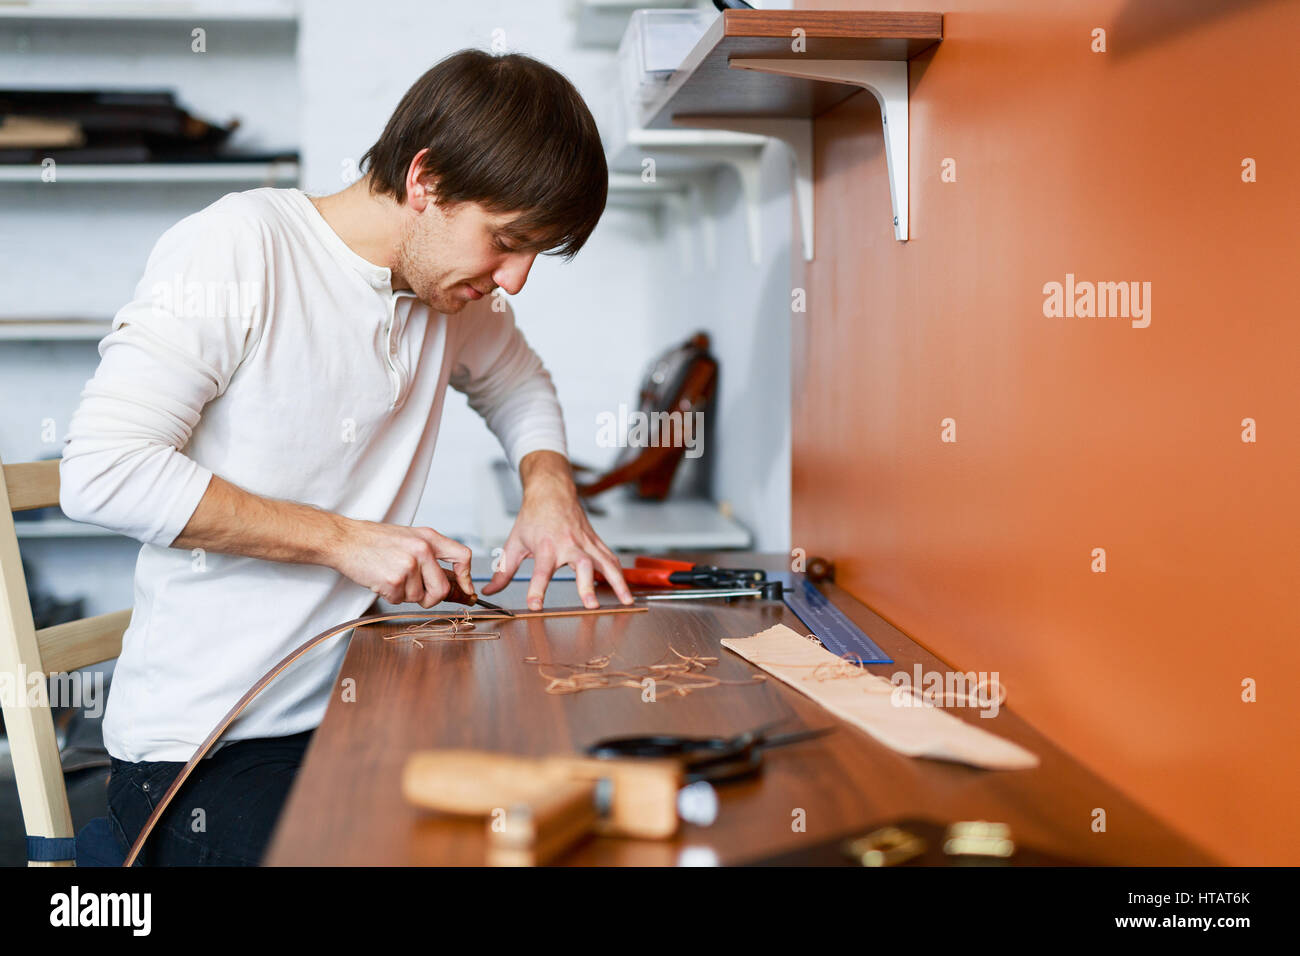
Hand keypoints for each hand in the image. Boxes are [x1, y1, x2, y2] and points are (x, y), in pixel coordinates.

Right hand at [330, 517, 473, 607]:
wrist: (345, 540)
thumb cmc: (375, 540)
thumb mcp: (409, 537)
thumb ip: (430, 554)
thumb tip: (451, 581)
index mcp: (429, 538)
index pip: (462, 556)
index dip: (466, 577)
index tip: (466, 589)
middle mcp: (422, 550)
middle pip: (442, 589)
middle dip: (432, 598)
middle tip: (418, 594)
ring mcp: (408, 565)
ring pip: (419, 598)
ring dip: (405, 594)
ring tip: (391, 576)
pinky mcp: (394, 580)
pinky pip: (400, 600)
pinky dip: (391, 596)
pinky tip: (381, 580)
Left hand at [481, 452, 632, 610]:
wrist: (552, 491)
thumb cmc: (533, 517)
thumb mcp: (514, 542)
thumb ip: (503, 571)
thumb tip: (489, 591)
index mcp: (546, 545)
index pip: (541, 571)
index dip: (538, 589)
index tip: (536, 605)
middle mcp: (568, 544)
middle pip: (582, 565)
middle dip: (587, 585)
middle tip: (590, 604)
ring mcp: (586, 543)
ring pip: (605, 562)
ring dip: (617, 582)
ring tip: (626, 601)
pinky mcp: (596, 542)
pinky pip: (611, 559)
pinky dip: (620, 573)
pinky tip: (625, 589)